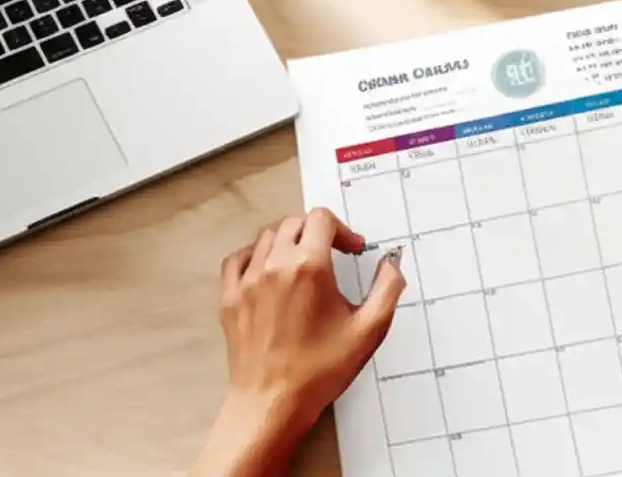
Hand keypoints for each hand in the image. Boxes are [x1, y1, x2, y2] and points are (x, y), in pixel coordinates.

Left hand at [192, 209, 404, 476]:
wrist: (272, 403)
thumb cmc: (318, 372)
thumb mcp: (368, 330)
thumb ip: (387, 288)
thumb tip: (391, 262)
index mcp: (309, 268)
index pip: (322, 219)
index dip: (343, 230)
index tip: (352, 249)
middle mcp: (275, 266)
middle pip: (294, 222)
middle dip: (317, 231)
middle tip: (332, 252)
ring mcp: (248, 281)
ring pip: (267, 237)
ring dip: (289, 240)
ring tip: (303, 261)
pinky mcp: (230, 298)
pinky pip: (238, 259)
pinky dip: (254, 255)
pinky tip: (267, 268)